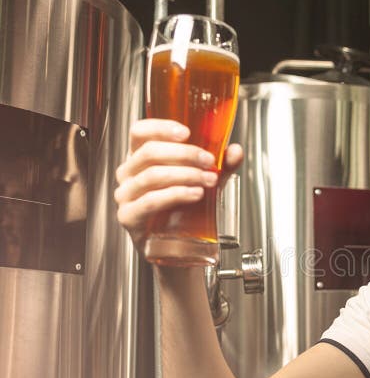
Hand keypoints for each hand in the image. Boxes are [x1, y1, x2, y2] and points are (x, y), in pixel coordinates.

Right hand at [114, 119, 244, 251]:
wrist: (179, 250)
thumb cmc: (186, 212)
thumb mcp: (206, 183)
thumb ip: (222, 167)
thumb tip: (235, 150)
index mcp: (141, 158)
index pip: (140, 132)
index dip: (160, 127)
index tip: (186, 132)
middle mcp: (129, 174)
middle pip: (150, 152)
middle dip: (185, 154)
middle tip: (209, 162)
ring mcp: (126, 195)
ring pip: (151, 175)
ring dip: (185, 174)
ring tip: (208, 180)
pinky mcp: (129, 217)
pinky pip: (150, 201)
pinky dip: (176, 194)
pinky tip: (194, 194)